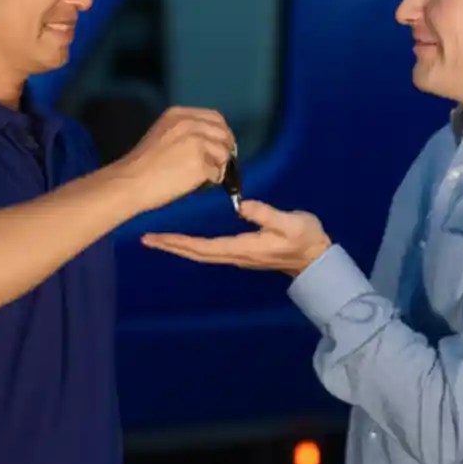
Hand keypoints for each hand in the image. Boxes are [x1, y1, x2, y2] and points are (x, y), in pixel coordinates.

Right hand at [109, 106, 235, 212]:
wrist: (130, 182)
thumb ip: (186, 131)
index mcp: (179, 114)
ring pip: (224, 153)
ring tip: (203, 176)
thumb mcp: (163, 134)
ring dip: (218, 167)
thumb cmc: (142, 164)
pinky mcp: (200, 164)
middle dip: (225, 149)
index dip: (221, 133)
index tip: (219, 146)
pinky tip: (196, 184)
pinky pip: (218, 174)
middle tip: (217, 164)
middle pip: (224, 134)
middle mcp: (190, 124)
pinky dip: (212, 181)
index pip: (215, 117)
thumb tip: (211, 142)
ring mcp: (196, 143)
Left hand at [141, 199, 332, 276]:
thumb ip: (266, 214)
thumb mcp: (290, 222)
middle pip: (195, 253)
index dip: (178, 242)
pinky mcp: (240, 251)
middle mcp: (234, 255)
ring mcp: (237, 255)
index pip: (203, 247)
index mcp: (242, 248)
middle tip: (146, 239)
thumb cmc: (305, 238)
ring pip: (200, 253)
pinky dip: (191, 245)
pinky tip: (183, 238)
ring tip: (158, 239)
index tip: (157, 238)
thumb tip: (241, 206)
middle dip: (170, 246)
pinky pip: (208, 250)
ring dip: (178, 247)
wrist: (316, 257)